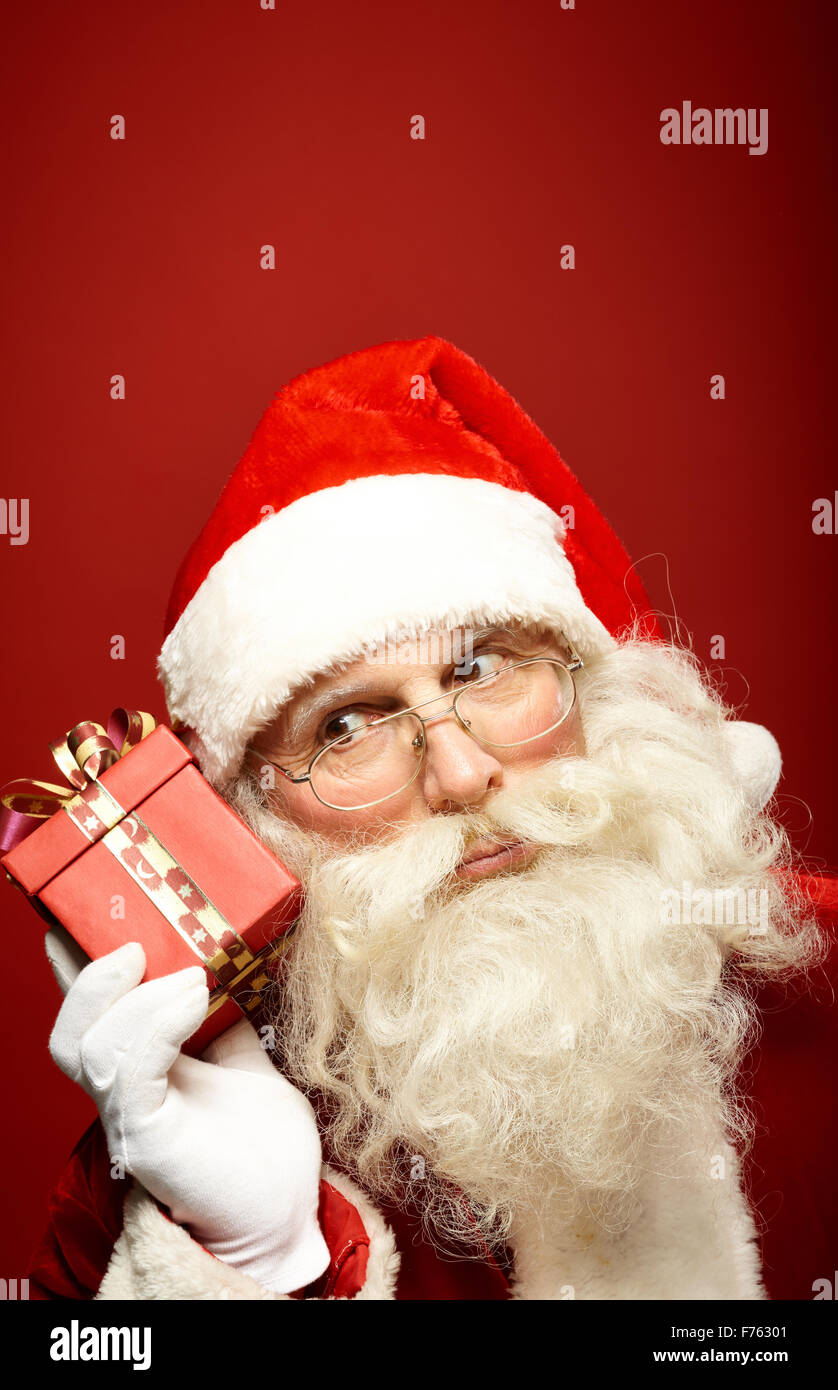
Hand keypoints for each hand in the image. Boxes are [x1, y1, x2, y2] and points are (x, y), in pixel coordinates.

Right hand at [45, 926, 329, 1293]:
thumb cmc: (262, 1144)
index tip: (89, 911)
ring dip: (141, 998)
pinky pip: (130, 1073)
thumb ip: (225, 1017)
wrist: (284, 1209)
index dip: (78, 963)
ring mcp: (129, 1116)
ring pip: (94, 1046)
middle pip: (71, 1030)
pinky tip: (195, 1000)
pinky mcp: (147, 1137)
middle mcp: (121, 1092)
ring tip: (192, 978)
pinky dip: (157, 1025)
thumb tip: (225, 965)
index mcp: (139, 1066)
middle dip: (91, 977)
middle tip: (137, 944)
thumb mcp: (246, 1059)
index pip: (91, 1011)